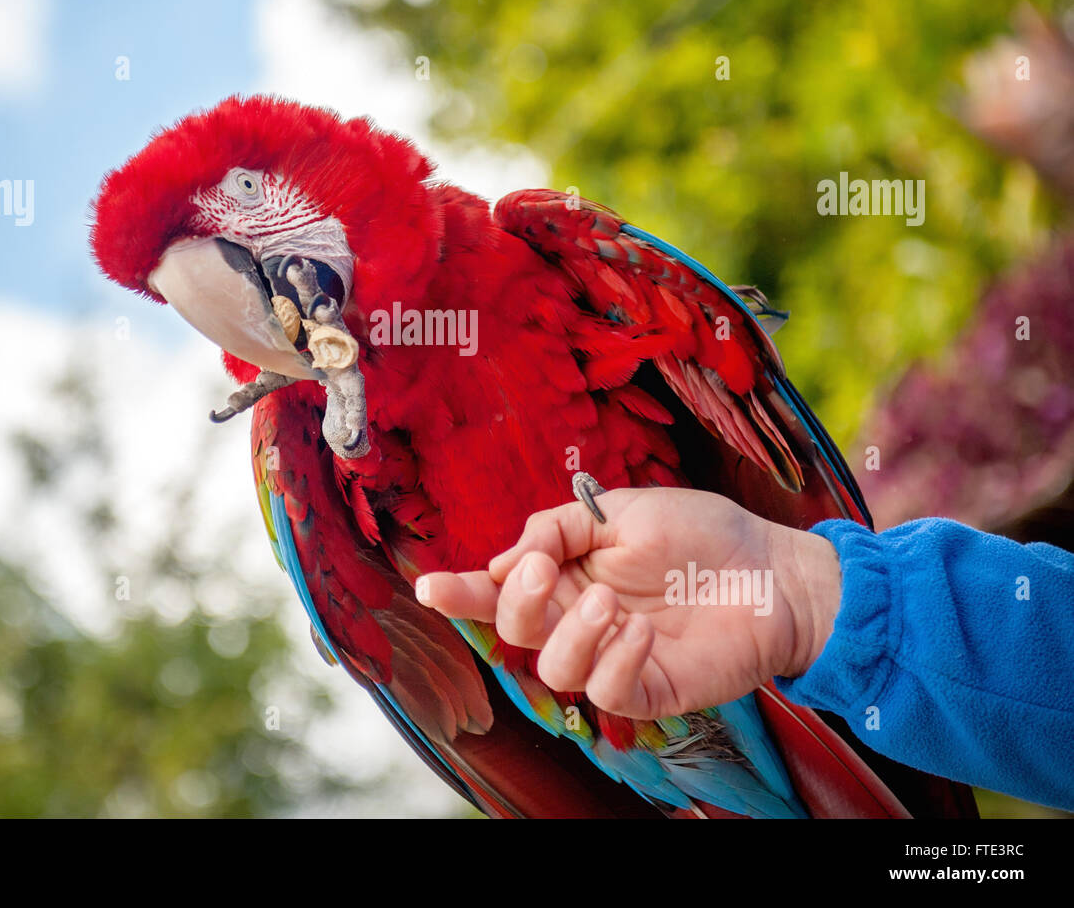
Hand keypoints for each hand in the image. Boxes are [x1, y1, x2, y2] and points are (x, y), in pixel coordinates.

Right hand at [415, 487, 840, 720]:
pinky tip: (642, 633)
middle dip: (517, 602)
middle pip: (517, 630)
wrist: (774, 569)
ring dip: (571, 634)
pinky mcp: (652, 688)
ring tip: (612, 603)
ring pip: (554, 670)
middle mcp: (582, 618)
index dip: (461, 592)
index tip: (427, 586)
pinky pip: (609, 693)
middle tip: (545, 571)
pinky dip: (615, 662)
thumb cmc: (701, 532)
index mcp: (568, 574)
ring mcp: (615, 657)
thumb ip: (558, 527)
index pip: (502, 591)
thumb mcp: (622, 508)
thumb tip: (503, 560)